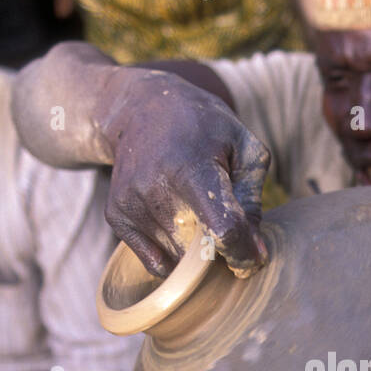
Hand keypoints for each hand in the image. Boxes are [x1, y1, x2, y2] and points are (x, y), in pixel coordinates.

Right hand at [98, 67, 270, 277]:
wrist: (142, 108)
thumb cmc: (205, 129)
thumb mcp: (244, 148)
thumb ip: (252, 202)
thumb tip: (255, 257)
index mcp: (191, 169)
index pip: (223, 229)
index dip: (243, 252)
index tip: (251, 258)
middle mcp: (155, 188)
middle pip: (198, 253)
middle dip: (219, 253)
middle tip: (223, 226)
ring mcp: (131, 203)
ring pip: (178, 262)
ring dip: (195, 253)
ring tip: (196, 212)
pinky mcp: (116, 215)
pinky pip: (155, 263)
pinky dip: (172, 253)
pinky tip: (174, 219)